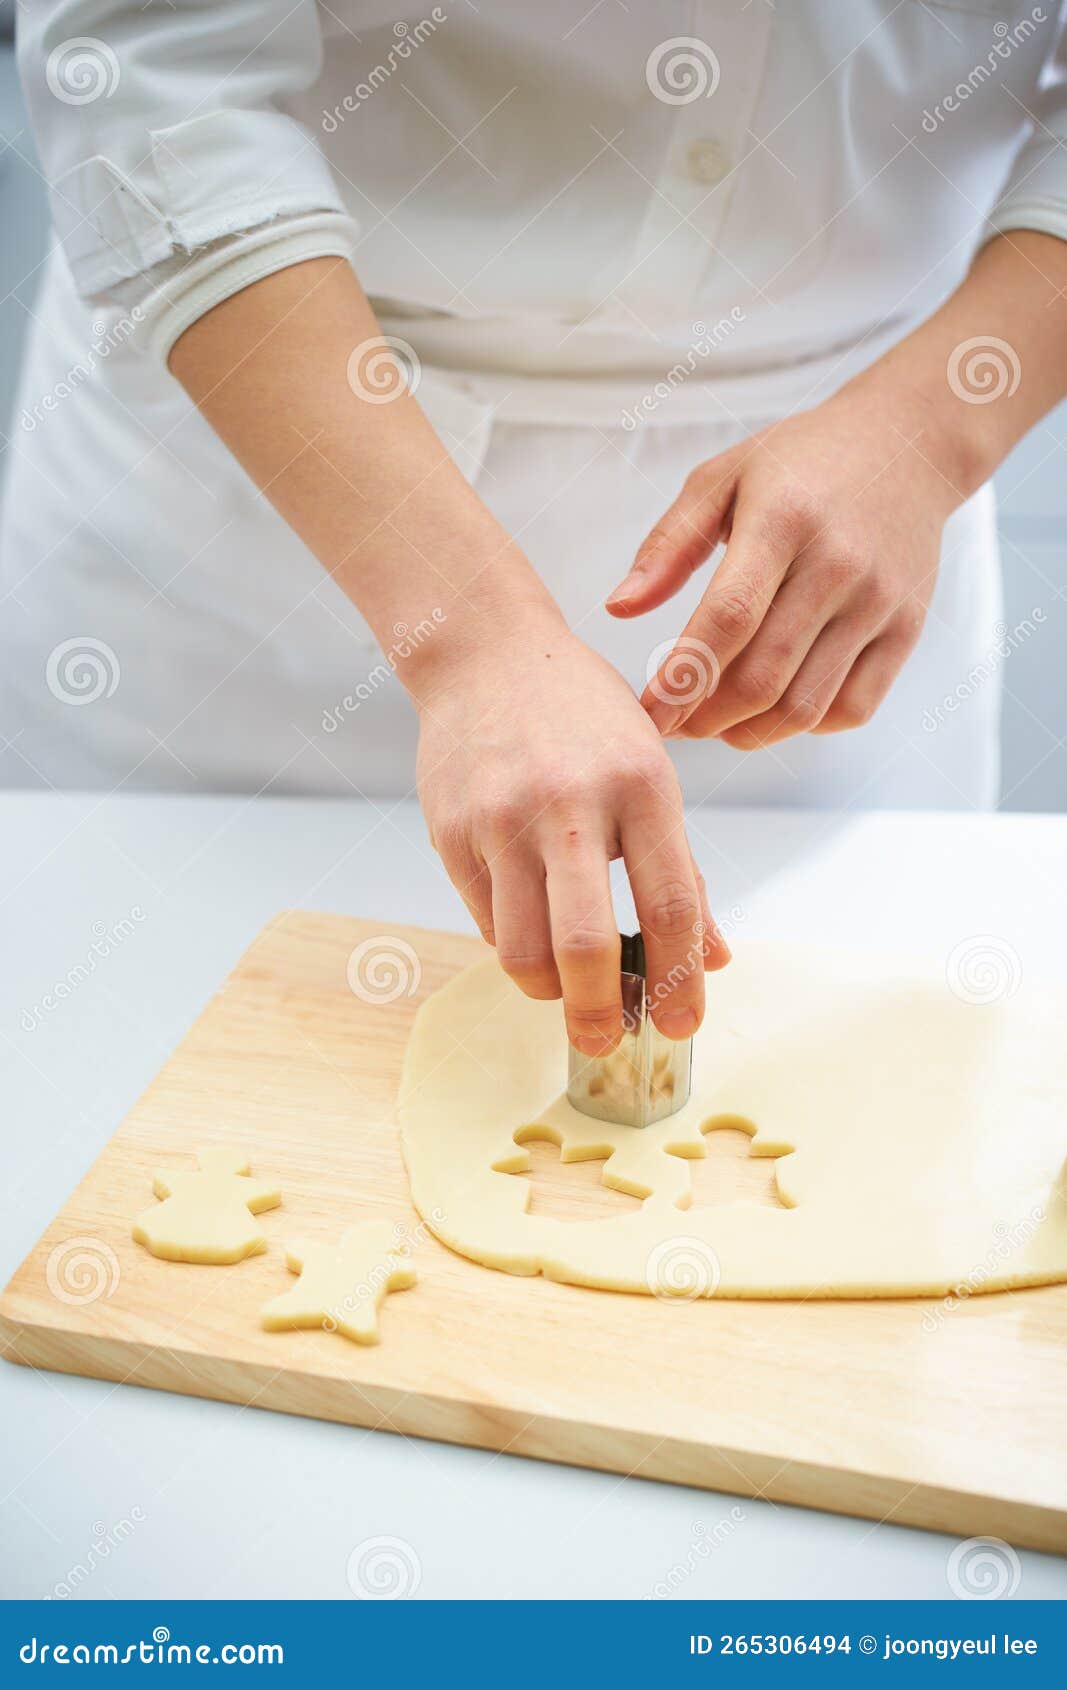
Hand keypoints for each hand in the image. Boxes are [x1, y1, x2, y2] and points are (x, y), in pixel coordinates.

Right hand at [415, 616, 729, 1053]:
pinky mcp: (453, 834)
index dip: (680, 979)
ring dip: (549, 993)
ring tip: (566, 993)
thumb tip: (710, 959)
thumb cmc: (582, 717)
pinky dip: (514, 947)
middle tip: (609, 1041)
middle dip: (601, 1013)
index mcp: (640, 785)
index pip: (669, 904)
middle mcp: (570, 804)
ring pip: (522, 951)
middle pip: (585, 945)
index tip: (683, 1026)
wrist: (486, 654)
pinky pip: (486, 923)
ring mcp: (503, 821)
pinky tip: (531, 934)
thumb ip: (681, 868)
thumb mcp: (650, 770)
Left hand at [606, 384, 962, 746]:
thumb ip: (668, 544)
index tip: (650, 713)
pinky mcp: (907, 629)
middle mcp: (838, 564)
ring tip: (717, 720)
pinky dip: (804, 726)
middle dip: (706, 718)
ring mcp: (879, 601)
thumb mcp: (722, 478)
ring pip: (804, 706)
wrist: (906, 445)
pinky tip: (775, 707)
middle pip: (763, 676)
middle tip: (677, 721)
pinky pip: (852, 708)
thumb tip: (619, 607)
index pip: (728, 618)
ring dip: (749, 732)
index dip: (683, 678)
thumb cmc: (801, 463)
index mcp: (784, 518)